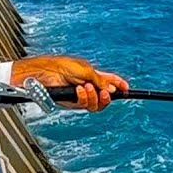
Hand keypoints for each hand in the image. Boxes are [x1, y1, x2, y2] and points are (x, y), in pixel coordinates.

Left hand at [11, 56, 128, 111]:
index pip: (109, 81)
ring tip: (87, 87)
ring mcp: (81, 96)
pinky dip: (84, 98)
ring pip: (96, 105)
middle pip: (105, 97)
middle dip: (108, 96)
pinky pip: (85, 106)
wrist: (46, 73)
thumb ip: (100, 80)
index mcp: (92, 75)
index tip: (127, 88)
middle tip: (106, 93)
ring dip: (95, 97)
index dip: (119, 85)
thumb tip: (112, 90)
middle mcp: (88, 87)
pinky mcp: (72, 103)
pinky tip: (79, 90)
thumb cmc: (62, 66)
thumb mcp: (85, 70)